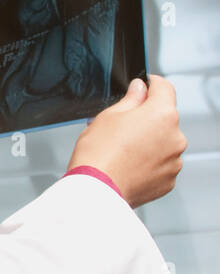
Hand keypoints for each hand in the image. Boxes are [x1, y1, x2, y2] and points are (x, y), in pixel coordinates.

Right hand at [67, 75, 186, 208]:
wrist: (97, 189)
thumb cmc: (99, 153)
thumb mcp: (108, 116)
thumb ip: (131, 99)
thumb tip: (140, 89)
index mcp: (162, 114)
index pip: (165, 88)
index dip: (151, 84)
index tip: (144, 86)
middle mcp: (176, 137)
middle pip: (164, 118)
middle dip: (146, 118)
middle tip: (121, 126)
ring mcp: (174, 160)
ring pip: (163, 142)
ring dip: (149, 142)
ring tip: (122, 150)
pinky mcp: (168, 180)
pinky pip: (161, 164)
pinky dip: (148, 162)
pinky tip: (127, 164)